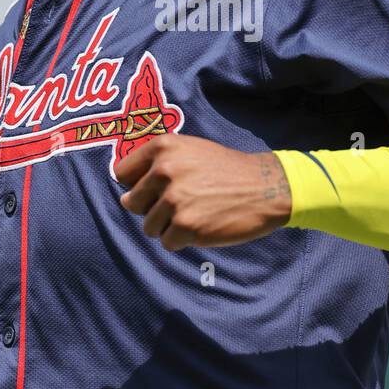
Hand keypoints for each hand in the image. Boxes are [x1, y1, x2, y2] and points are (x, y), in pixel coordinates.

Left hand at [114, 134, 291, 250]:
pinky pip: (167, 242)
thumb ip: (157, 164)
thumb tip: (124, 196)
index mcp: (163, 147)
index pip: (122, 173)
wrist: (265, 187)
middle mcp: (164, 170)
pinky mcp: (186, 226)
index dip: (137, 184)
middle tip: (180, 204)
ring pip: (148, 226)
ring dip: (168, 226)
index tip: (155, 189)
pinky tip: (202, 226)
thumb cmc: (226, 170)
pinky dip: (182, 240)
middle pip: (132, 203)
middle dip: (152, 208)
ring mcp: (174, 199)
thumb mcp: (190, 150)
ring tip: (194, 213)